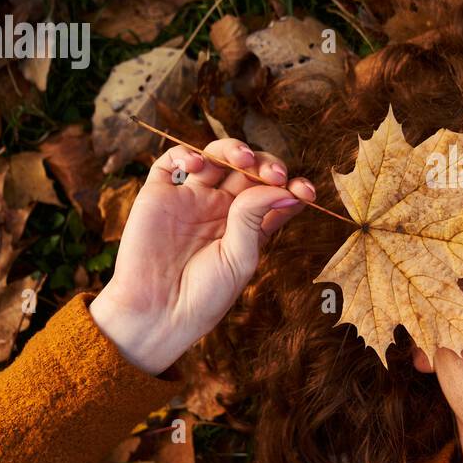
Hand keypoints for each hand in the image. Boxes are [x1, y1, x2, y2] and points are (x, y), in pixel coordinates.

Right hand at [89, 139, 314, 373]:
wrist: (157, 313)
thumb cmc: (203, 295)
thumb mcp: (239, 259)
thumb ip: (255, 218)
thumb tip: (283, 188)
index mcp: (248, 225)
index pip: (275, 193)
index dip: (292, 186)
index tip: (305, 191)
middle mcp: (221, 207)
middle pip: (250, 170)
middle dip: (266, 164)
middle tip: (273, 175)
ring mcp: (191, 198)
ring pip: (216, 157)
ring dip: (233, 149)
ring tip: (243, 159)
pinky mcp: (159, 195)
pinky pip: (171, 161)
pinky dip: (185, 153)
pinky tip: (198, 163)